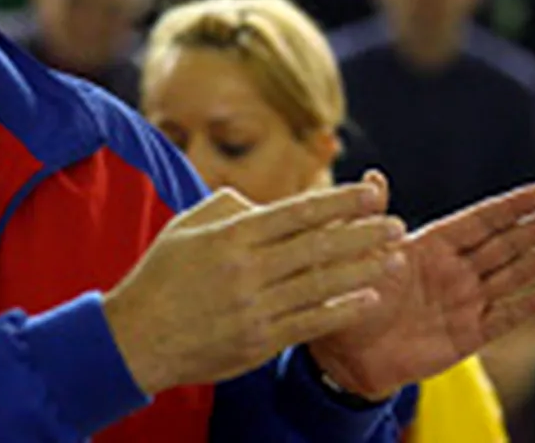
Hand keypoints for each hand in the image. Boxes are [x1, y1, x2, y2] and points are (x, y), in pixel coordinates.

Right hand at [102, 184, 406, 393]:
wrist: (137, 337)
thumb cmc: (161, 277)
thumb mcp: (185, 227)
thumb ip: (227, 207)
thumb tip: (268, 204)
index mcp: (229, 236)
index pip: (296, 213)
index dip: (338, 202)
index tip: (371, 193)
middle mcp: (246, 269)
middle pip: (317, 246)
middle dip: (363, 233)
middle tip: (398, 224)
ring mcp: (254, 306)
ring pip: (321, 284)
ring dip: (364, 270)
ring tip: (395, 258)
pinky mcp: (258, 341)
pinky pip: (311, 322)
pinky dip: (343, 310)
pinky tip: (369, 299)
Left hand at [308, 171, 534, 399]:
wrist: (341, 350)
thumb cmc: (345, 294)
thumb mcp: (357, 253)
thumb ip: (372, 219)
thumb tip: (374, 175)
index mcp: (430, 247)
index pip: (479, 222)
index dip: (510, 207)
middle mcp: (453, 271)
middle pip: (506, 245)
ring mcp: (463, 303)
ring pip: (514, 276)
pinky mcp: (467, 336)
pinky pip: (504, 319)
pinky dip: (529, 306)